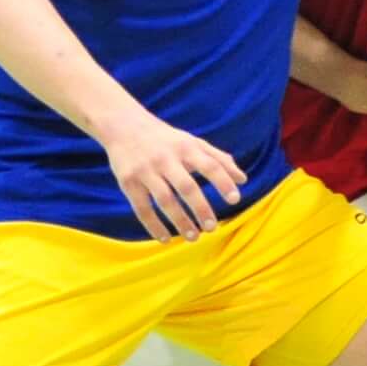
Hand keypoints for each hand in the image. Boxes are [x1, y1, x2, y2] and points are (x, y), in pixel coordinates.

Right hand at [102, 114, 251, 241]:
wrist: (123, 126)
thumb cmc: (166, 139)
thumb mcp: (192, 142)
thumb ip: (218, 159)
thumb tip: (242, 180)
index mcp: (185, 148)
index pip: (209, 165)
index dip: (223, 182)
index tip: (235, 200)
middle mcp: (166, 159)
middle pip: (187, 186)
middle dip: (201, 209)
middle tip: (213, 227)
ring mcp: (145, 171)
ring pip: (164, 200)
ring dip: (180, 222)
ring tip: (193, 237)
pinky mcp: (128, 182)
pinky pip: (142, 209)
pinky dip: (154, 226)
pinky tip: (166, 239)